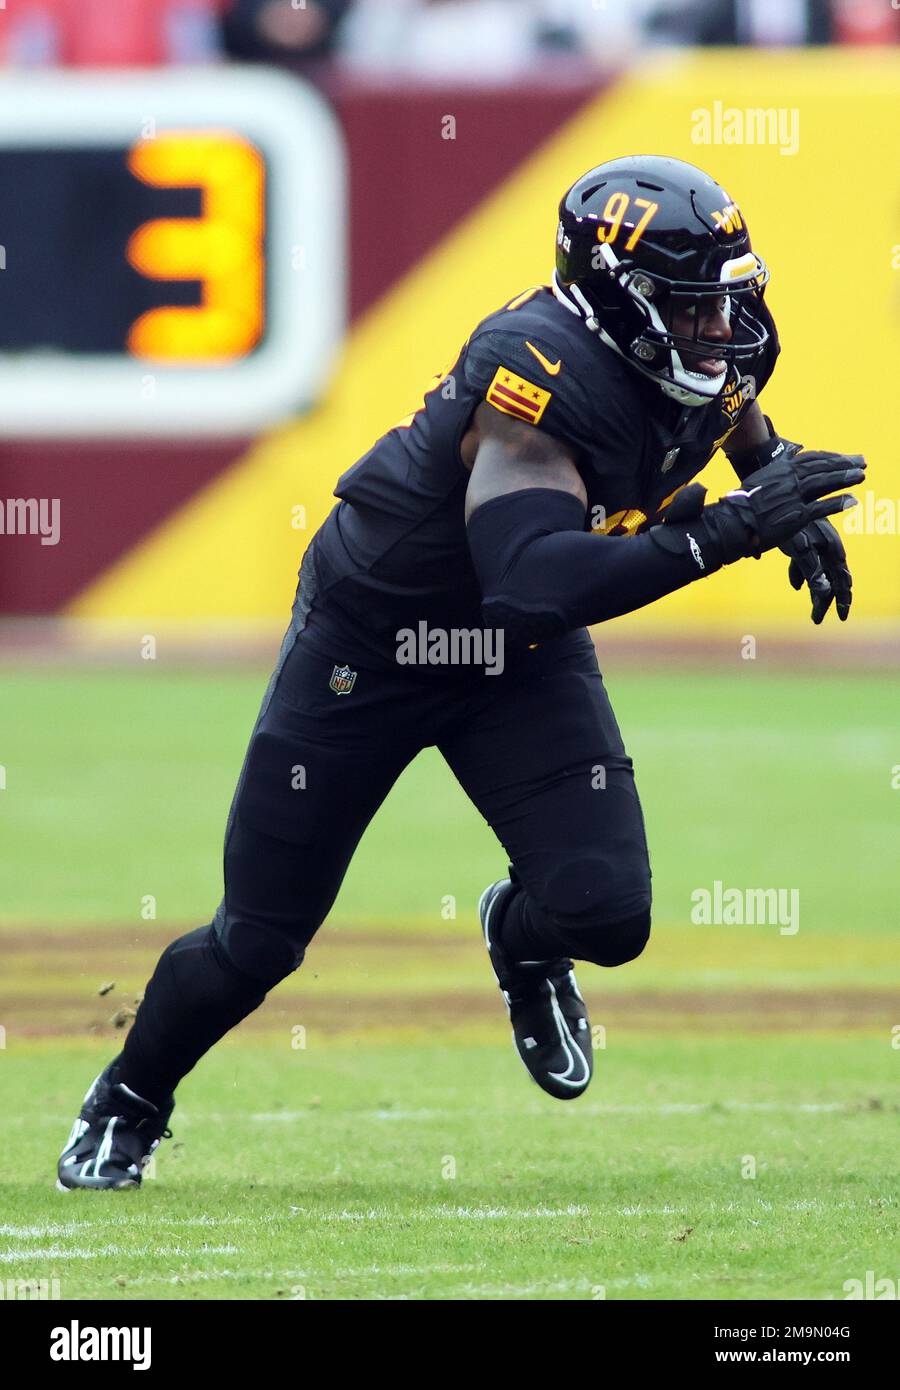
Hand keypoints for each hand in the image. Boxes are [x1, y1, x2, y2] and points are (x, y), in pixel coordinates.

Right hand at [715, 448, 864, 556]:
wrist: (734, 521)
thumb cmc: (744, 501)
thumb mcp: (762, 477)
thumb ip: (780, 468)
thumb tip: (792, 456)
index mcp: (782, 469)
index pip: (812, 458)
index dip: (831, 457)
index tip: (844, 458)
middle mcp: (790, 479)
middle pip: (823, 467)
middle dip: (844, 464)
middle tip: (861, 462)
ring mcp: (794, 497)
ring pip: (824, 483)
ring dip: (845, 478)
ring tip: (861, 475)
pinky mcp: (796, 516)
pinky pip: (821, 507)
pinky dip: (837, 503)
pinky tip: (851, 499)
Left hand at [781, 519, 851, 623]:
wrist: (778, 503)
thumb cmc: (790, 524)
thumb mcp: (800, 549)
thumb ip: (811, 571)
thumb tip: (823, 593)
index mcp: (830, 550)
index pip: (840, 579)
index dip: (843, 599)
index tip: (842, 617)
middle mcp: (826, 548)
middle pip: (831, 579)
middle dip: (826, 600)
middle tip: (818, 618)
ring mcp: (815, 545)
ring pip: (819, 573)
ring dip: (815, 591)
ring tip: (813, 610)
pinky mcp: (802, 542)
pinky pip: (806, 565)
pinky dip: (803, 577)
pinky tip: (798, 586)